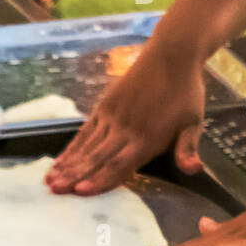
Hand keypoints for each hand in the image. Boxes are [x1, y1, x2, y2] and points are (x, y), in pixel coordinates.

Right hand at [46, 42, 206, 195]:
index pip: (120, 164)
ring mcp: (113, 118)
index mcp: (148, 138)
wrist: (173, 53)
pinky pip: (85, 132)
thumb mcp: (194, 122)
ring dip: (68, 165)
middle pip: (98, 158)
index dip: (100, 179)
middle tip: (56, 191)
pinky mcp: (105, 108)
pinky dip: (71, 148)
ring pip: (87, 146)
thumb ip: (187, 149)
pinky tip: (58, 161)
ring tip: (51, 180)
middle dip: (76, 176)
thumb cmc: (185, 92)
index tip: (81, 191)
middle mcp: (126, 130)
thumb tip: (195, 171)